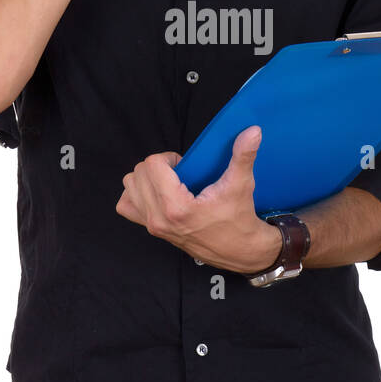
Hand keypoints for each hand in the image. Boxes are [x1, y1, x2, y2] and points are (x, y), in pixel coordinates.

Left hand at [114, 125, 282, 273]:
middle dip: (157, 166)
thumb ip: (243, 156)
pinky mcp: (152, 230)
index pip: (152, 165)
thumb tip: (252, 131)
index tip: (183, 164)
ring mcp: (153, 226)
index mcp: (177, 207)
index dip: (167, 158)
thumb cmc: (238, 219)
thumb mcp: (241, 185)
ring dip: (145, 178)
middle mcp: (159, 218)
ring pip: (129, 187)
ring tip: (167, 181)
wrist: (239, 250)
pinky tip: (156, 192)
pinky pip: (127, 206)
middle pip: (138, 173)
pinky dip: (136, 195)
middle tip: (178, 172)